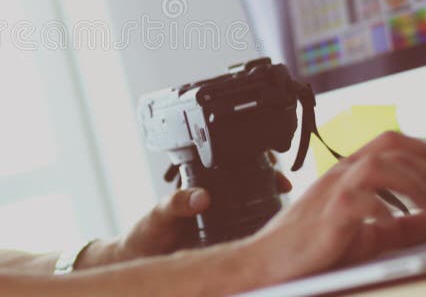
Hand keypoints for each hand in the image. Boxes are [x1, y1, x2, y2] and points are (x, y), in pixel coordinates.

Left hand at [81, 160, 291, 267]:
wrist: (141, 263)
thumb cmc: (146, 234)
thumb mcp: (158, 215)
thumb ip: (176, 203)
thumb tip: (201, 196)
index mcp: (200, 189)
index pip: (228, 168)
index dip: (249, 161)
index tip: (268, 161)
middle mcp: (215, 204)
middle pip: (249, 187)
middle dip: (269, 181)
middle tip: (283, 182)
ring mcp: (223, 224)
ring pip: (254, 211)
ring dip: (271, 205)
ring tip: (284, 200)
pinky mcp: (226, 245)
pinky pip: (248, 236)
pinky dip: (262, 233)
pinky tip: (274, 233)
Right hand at [245, 132, 425, 284]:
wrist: (266, 259)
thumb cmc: (310, 246)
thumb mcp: (368, 236)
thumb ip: (404, 228)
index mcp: (349, 173)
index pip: (390, 142)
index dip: (424, 151)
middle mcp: (342, 174)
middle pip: (394, 150)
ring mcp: (333, 192)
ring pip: (381, 166)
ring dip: (415, 183)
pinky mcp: (328, 215)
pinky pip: (360, 201)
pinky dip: (384, 210)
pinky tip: (394, 224)